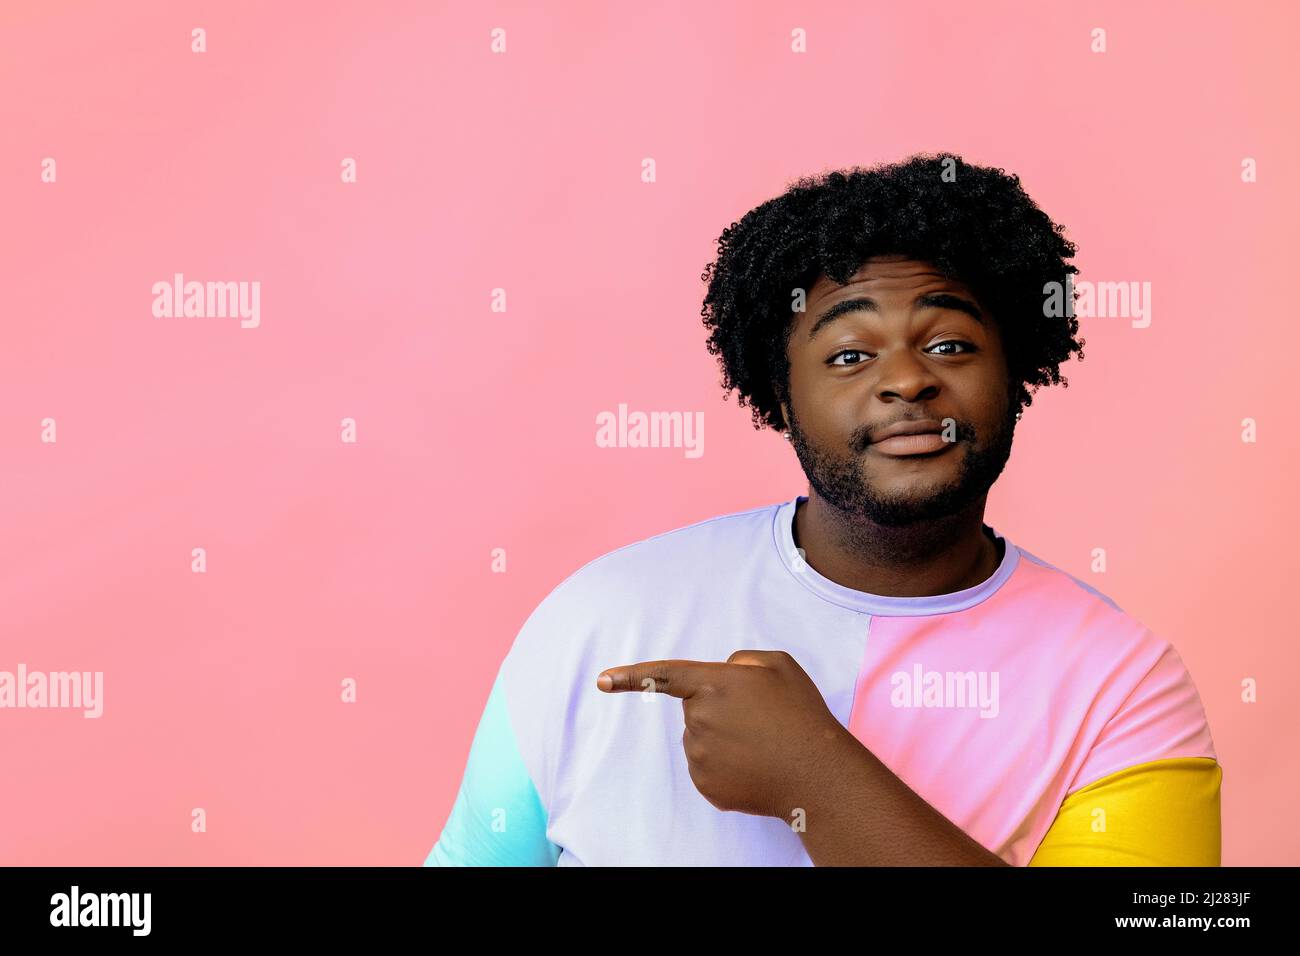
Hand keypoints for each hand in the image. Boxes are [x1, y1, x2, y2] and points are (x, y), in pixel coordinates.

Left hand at [595, 650, 851, 819]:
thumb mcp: (778, 665)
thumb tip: (723, 673)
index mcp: (713, 683)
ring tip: (761, 743)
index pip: (663, 675)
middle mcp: (699, 718)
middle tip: (758, 717)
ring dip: (723, 737)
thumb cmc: (801, 714)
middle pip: (695, 707)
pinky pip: (707, 767)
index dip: (630, 677)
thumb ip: (741, 661)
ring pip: (700, 738)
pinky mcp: (706, 785)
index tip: (602, 680)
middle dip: (718, 708)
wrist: (817, 774)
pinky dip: (727, 766)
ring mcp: (700, 755)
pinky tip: (754, 765)